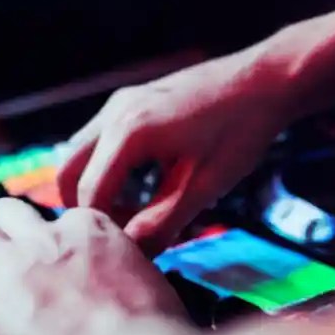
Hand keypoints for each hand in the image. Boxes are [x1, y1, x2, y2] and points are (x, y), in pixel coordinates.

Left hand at [0, 199, 185, 334]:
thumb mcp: (156, 290)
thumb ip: (134, 283)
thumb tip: (146, 301)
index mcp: (92, 231)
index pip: (59, 217)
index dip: (53, 240)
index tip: (56, 259)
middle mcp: (46, 241)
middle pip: (6, 210)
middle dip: (2, 230)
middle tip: (3, 254)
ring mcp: (12, 272)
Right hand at [57, 25, 318, 253]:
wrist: (267, 80)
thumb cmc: (241, 131)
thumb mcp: (205, 185)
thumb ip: (163, 222)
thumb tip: (133, 254)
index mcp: (129, 132)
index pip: (89, 192)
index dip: (100, 228)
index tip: (122, 251)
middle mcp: (115, 112)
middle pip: (68, 169)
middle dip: (82, 207)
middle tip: (114, 234)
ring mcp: (121, 102)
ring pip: (80, 153)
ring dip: (93, 185)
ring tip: (130, 214)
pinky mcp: (131, 100)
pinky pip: (99, 139)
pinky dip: (104, 167)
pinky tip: (139, 186)